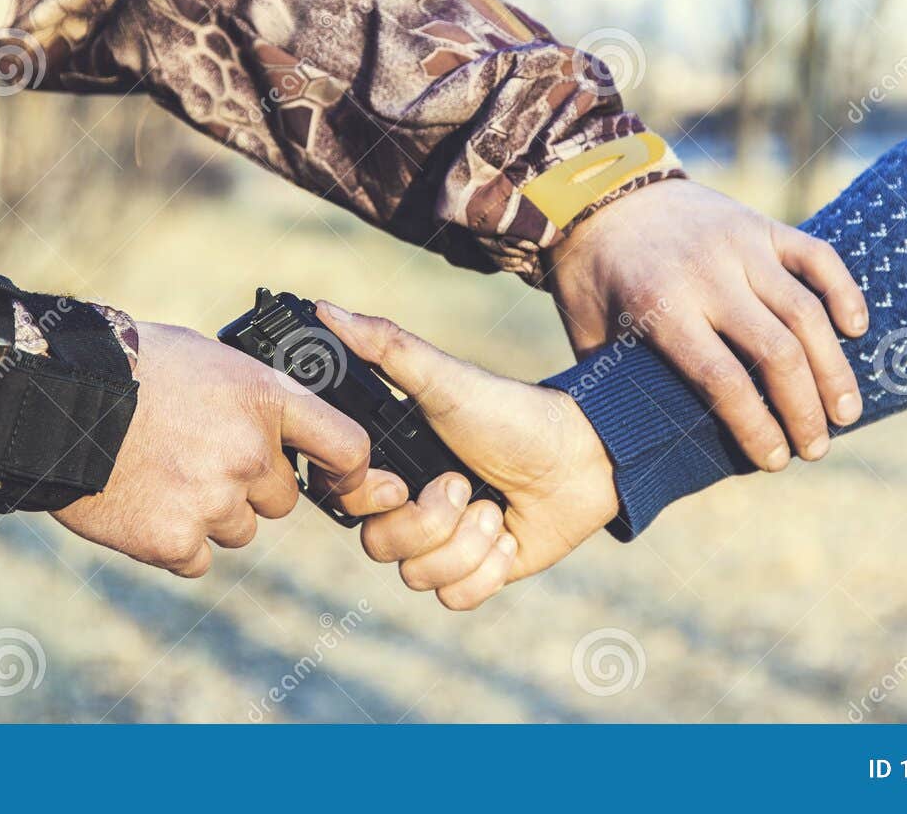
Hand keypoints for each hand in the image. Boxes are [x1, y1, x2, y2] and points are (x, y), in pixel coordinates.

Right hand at [53, 322, 369, 576]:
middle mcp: (250, 455)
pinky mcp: (173, 541)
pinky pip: (195, 556)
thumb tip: (287, 432)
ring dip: (209, 512)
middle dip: (249, 485)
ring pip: (238, 528)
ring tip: (161, 472)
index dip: (351, 472)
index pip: (347, 447)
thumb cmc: (132, 366)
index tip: (343, 481)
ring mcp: (213, 502)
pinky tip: (141, 502)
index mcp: (267, 400)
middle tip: (197, 456)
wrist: (56, 397)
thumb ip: (257, 399)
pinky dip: (173, 540)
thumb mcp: (212, 360)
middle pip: (280, 497)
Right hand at [316, 303, 615, 610]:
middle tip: (467, 486)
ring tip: (497, 508)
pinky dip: (487, 570)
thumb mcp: (445, 378)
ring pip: (420, 577)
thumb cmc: (510, 412)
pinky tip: (509, 535)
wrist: (581, 458)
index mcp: (395, 464)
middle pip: (381, 547)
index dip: (373, 499)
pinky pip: (456, 599)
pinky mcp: (477, 573)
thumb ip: (384, 347)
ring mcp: (443, 544)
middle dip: (432, 521)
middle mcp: (411, 507)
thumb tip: (325, 307)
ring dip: (469, 542)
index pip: (347, 501)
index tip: (405, 481)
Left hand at [545, 179, 867, 469]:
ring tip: (845, 412)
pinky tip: (856, 331)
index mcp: (660, 306)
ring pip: (806, 311)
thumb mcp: (589, 333)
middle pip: (777, 351)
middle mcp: (707, 274)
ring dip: (833, 368)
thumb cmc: (592, 278)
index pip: (723, 380)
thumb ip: (620, 383)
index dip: (757, 427)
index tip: (776, 461)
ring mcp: (740, 244)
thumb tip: (645, 447)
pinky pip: (818, 257)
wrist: (597, 192)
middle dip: (804, 408)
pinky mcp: (761, 225)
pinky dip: (843, 293)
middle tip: (817, 447)